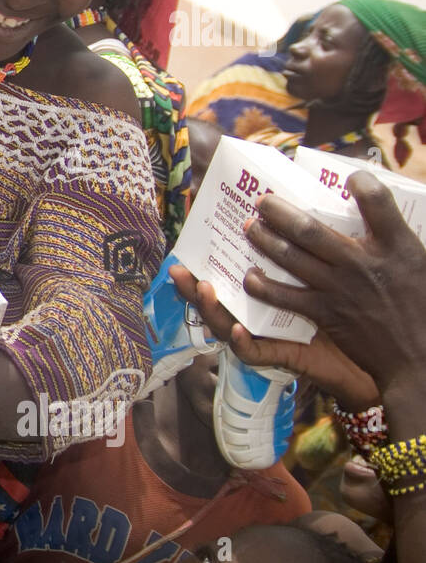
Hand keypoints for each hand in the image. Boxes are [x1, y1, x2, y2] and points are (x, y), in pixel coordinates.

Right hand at [168, 264, 378, 409]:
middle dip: (192, 286)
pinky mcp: (283, 356)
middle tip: (177, 270)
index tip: (187, 247)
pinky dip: (243, 343)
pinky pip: (256, 353)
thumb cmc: (361, 309)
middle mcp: (261, 314)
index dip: (205, 264)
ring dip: (211, 309)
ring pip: (227, 325)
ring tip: (204, 290)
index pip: (229, 276)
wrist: (385, 351)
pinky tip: (238, 329)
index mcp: (269, 291)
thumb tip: (306, 207)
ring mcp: (268, 337)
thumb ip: (316, 247)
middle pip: (217, 300)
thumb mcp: (334, 271)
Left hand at [240, 169, 425, 404]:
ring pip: (291, 256)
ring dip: (264, 239)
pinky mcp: (325, 312)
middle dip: (280, 210)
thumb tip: (391, 213)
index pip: (377, 200)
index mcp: (397, 245)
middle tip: (263, 201)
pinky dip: (263, 285)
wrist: (420, 358)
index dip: (362, 182)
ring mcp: (340, 287)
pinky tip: (250, 277)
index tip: (352, 178)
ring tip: (249, 227)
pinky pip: (285, 296)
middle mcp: (363, 262)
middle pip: (311, 228)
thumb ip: (403, 239)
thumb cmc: (425, 308)